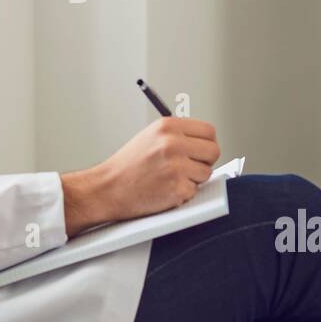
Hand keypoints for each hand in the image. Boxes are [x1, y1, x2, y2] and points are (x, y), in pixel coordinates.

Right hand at [60, 117, 219, 235]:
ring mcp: (176, 166)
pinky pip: (195, 191)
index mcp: (167, 127)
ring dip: (193, 179)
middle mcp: (173, 144)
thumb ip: (176, 135)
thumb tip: (203, 141)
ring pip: (206, 173)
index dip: (206, 143)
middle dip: (204, 161)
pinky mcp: (177, 188)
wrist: (107, 188)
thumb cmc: (126, 166)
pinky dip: (183, 194)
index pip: (209, 131)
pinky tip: (166, 190)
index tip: (201, 151)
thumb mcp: (150, 137)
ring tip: (171, 179)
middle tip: (190, 167)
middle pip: (213, 151)